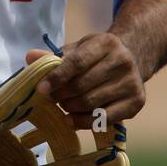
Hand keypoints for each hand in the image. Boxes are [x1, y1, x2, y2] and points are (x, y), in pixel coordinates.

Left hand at [25, 32, 145, 129]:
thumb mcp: (78, 49)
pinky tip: (72, 119)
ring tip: (64, 105)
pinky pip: (104, 119)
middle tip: (52, 98)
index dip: (57, 77)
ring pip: (92, 103)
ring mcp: (132, 83)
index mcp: (106, 43)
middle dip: (62, 95)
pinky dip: (84, 122)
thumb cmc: (97, 56)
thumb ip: (54, 56)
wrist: (132, 59)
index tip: (41, 89)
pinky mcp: (137, 103)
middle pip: (83, 86)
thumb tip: (30, 58)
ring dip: (71, 108)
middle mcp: (123, 61)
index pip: (77, 62)